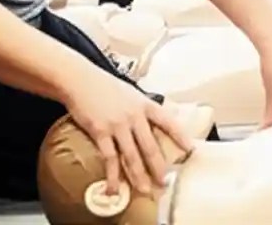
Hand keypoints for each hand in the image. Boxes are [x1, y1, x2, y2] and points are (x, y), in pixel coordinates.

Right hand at [62, 68, 194, 197]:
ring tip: (145, 190)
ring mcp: (118, 125)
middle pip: (151, 146)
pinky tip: (114, 188)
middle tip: (164, 183)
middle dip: (159, 168)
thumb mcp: (133, 93)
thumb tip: (156, 120)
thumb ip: (144, 108)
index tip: (190, 150)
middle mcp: (135, 116)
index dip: (181, 137)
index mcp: (146, 105)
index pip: (169, 123)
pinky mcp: (100, 132)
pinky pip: (109, 158)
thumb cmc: (106, 86)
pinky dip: (112, 175)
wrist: (81, 80)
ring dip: (139, 176)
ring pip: (132, 156)